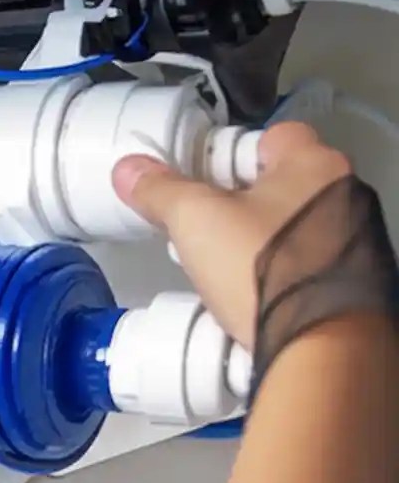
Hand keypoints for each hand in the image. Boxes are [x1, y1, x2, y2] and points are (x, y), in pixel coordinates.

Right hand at [112, 122, 352, 348]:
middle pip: (280, 181)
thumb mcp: (195, 220)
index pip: (272, 136)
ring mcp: (354, 239)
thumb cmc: (262, 267)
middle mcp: (346, 194)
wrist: (316, 346)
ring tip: (222, 263)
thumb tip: (128, 170)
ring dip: (260, 237)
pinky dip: (278, 270)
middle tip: (205, 223)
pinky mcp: (350, 281)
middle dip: (241, 199)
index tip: (203, 180)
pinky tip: (250, 291)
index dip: (232, 153)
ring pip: (292, 224)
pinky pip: (305, 261)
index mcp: (315, 164)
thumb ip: (160, 190)